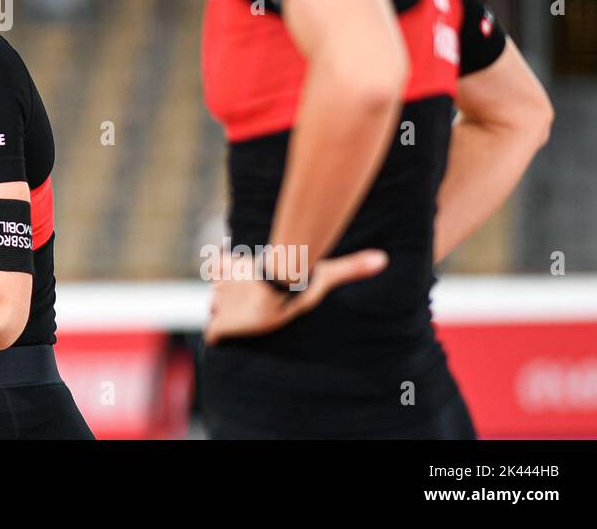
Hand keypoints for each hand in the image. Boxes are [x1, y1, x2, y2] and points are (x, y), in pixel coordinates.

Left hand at [203, 248, 387, 344]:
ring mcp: (219, 303)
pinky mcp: (220, 324)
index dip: (225, 276)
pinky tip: (237, 336)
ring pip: (214, 309)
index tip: (245, 286)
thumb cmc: (299, 277)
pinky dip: (220, 337)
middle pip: (217, 292)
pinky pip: (213, 335)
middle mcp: (225, 284)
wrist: (279, 289)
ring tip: (245, 315)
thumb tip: (383, 259)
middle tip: (248, 302)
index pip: (217, 267)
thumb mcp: (322, 270)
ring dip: (224, 313)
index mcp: (238, 268)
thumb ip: (348, 267)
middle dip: (226, 298)